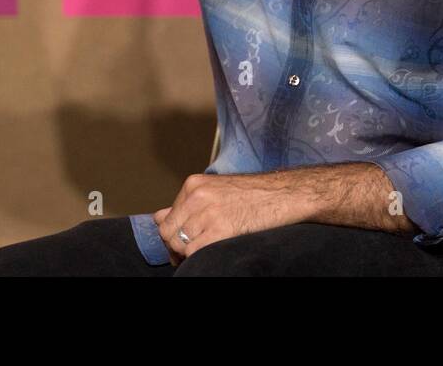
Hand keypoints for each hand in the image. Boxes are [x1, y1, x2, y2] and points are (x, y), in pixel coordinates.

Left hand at [153, 172, 314, 266]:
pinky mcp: (220, 229)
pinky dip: (197, 257)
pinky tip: (209, 254)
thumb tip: (159, 217)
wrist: (282, 193)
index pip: (165, 217)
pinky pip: (194, 251)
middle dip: (173, 248)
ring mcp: (207, 213)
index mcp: (193, 185)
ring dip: (186, 254)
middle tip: (184, 257)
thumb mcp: (215, 190)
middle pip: (168, 232)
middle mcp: (196, 196)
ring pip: (179, 244)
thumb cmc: (253, 194)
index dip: (169, 235)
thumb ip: (187, 204)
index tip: (178, 245)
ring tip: (200, 254)